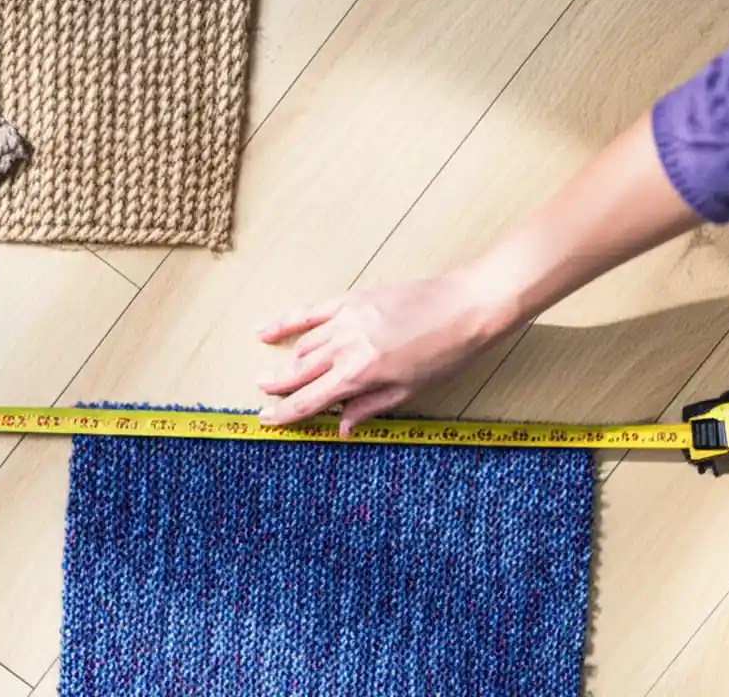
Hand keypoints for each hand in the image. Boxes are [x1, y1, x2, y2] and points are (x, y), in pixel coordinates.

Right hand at [254, 270, 512, 431]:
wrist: (467, 306)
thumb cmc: (447, 352)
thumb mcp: (410, 391)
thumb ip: (370, 406)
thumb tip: (343, 427)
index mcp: (360, 375)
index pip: (311, 400)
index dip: (286, 412)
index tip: (266, 420)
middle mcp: (346, 348)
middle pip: (299, 372)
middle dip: (277, 387)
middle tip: (261, 398)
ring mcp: (345, 321)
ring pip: (304, 347)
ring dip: (286, 363)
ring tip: (271, 375)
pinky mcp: (351, 300)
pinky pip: (309, 312)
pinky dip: (285, 322)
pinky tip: (264, 331)